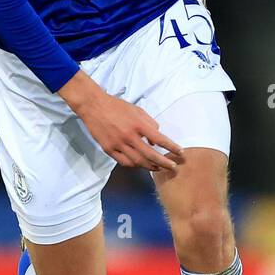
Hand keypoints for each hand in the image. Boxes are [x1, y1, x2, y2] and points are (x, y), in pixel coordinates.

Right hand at [57, 71, 184, 172]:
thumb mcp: (137, 110)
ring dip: (150, 166)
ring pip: (138, 161)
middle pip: (151, 155)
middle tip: (173, 167)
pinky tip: (141, 165)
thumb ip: (149, 124)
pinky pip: (124, 162)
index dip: (171, 147)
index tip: (180, 152)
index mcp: (138, 124)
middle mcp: (129, 136)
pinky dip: (135, 165)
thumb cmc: (117, 106)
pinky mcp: (109, 149)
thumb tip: (156, 141)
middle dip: (164, 162)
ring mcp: (118, 144)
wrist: (94, 106)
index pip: (160, 139)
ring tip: (159, 168)